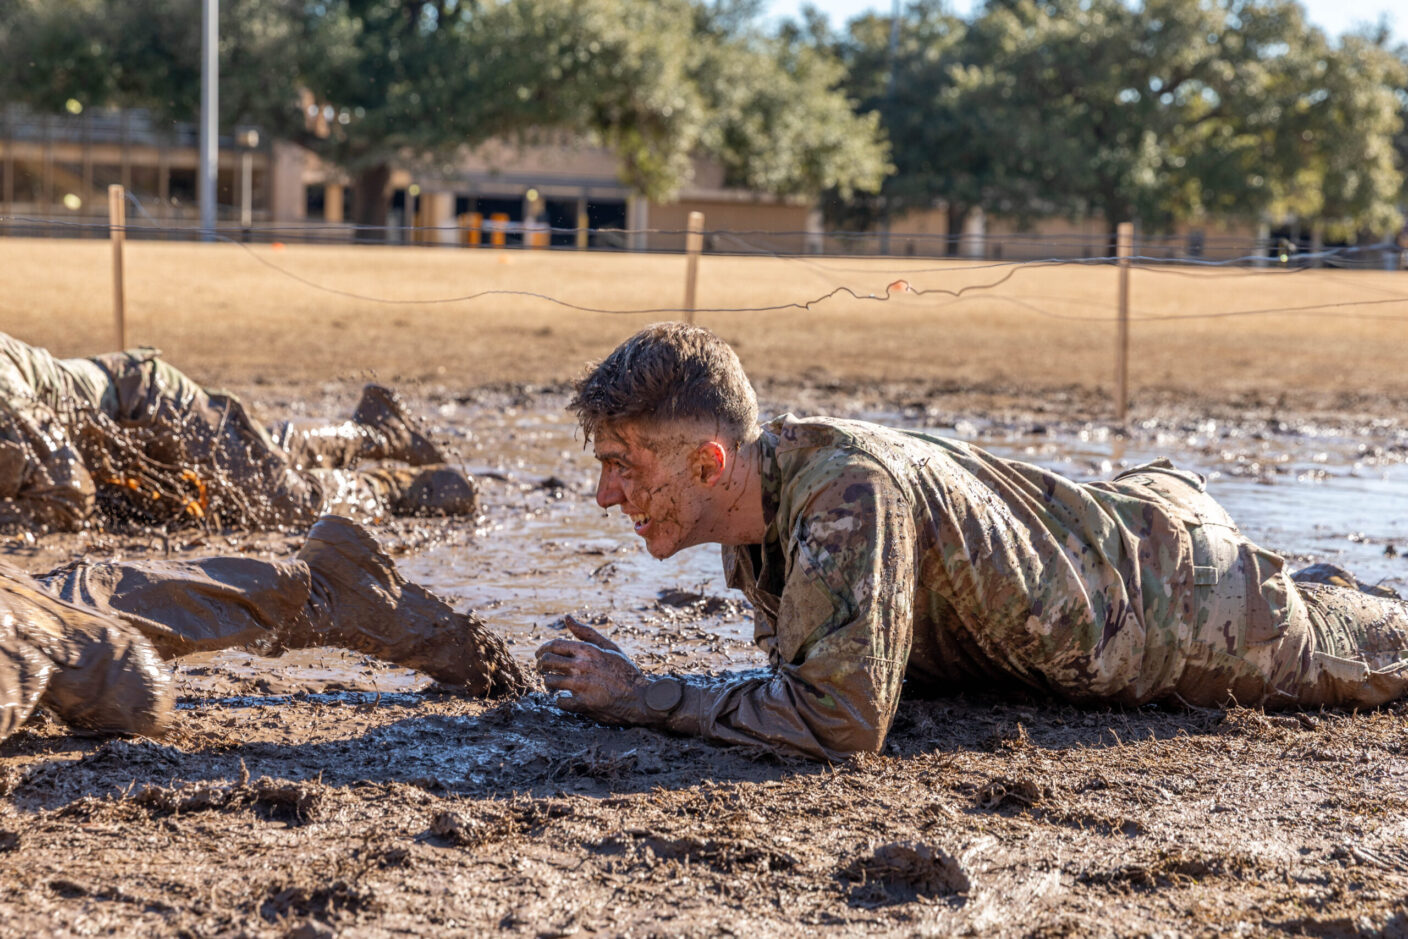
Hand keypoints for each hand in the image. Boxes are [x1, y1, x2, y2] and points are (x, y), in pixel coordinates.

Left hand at [535, 616, 649, 724]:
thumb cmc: (625, 671)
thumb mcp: (609, 648)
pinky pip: (560, 701)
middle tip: (542, 670)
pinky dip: (561, 700)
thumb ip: (586, 633)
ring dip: (548, 683)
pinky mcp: (583, 704)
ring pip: (549, 681)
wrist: (640, 698)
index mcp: (588, 650)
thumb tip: (567, 618)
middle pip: (546, 662)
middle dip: (540, 665)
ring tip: (553, 685)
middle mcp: (582, 666)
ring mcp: (581, 685)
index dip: (542, 650)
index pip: (553, 645)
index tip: (539, 655)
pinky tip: (567, 698)